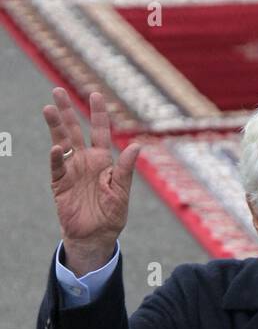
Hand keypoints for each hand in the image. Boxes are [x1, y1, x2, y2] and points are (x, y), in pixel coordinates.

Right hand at [42, 87, 141, 270]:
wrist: (95, 237)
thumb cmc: (111, 216)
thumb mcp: (122, 192)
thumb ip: (126, 169)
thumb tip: (136, 146)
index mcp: (103, 161)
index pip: (99, 132)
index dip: (98, 114)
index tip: (95, 95)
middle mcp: (85, 161)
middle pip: (74, 130)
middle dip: (67, 111)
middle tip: (58, 91)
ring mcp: (71, 170)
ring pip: (61, 142)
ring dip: (55, 126)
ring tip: (48, 108)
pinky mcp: (60, 183)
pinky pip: (58, 167)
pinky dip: (57, 158)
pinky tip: (57, 148)